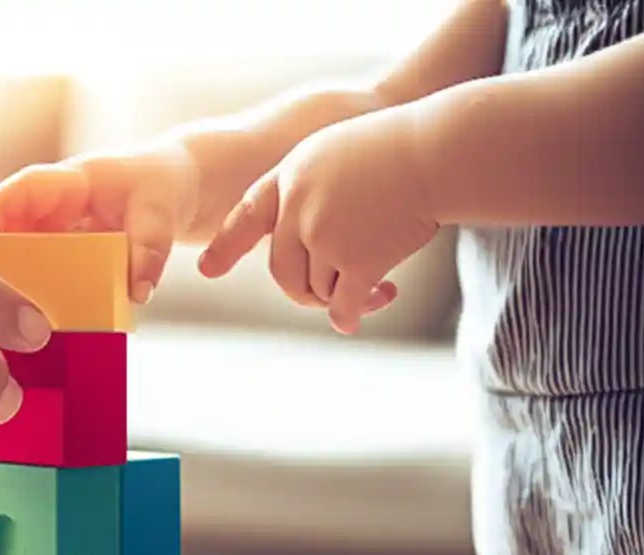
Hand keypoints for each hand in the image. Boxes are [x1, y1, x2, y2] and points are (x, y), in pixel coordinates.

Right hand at [0, 140, 201, 303]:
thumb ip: (149, 249)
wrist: (185, 186)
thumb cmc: (168, 184)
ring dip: (18, 286)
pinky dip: (43, 297)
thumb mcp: (163, 209)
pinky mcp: (71, 254)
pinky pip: (48, 275)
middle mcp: (57, 206)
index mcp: (72, 181)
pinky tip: (41, 326)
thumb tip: (137, 292)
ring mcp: (61, 231)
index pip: (20, 191)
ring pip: (24, 257)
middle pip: (10, 232)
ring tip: (12, 322)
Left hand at [198, 109, 438, 333]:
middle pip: (283, 270)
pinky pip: (343, 304)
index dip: (227, 245)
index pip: (249, 215)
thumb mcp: (338, 151)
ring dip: (341, 297)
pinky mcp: (356, 261)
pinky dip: (351, 315)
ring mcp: (324, 235)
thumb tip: (306, 237)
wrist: (436, 152)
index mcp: (291, 176)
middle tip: (332, 297)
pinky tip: (365, 313)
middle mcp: (298, 208)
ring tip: (377, 291)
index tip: (207, 270)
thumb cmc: (400, 148)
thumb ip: (311, 188)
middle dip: (305, 290)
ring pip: (315, 288)